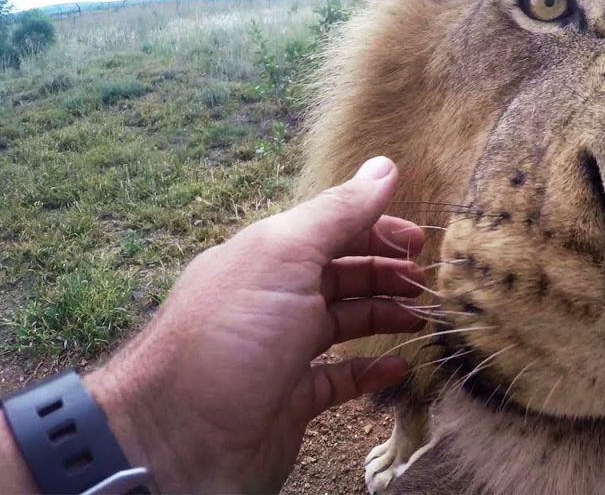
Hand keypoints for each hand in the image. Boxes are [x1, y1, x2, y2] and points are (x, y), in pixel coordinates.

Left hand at [88, 156, 426, 492]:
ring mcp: (280, 352)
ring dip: (384, 316)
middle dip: (385, 272)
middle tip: (427, 284)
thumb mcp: (285, 257)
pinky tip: (399, 366)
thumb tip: (384, 166)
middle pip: (339, 274)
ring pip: (343, 323)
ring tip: (423, 319)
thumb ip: (338, 213)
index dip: (376, 229)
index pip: (330, 229)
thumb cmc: (230, 338)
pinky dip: (371, 369)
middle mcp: (272, 299)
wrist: (176, 439)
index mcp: (267, 257)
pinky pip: (339, 378)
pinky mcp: (289, 401)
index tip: (419, 242)